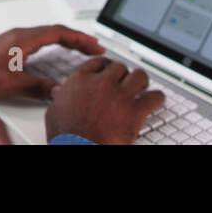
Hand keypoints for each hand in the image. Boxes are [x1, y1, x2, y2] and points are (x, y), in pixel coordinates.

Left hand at [0, 25, 102, 100]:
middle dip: (78, 39)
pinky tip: (56, 55)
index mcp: (23, 39)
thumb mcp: (13, 84)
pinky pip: (39, 41)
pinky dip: (54, 45)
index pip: (59, 33)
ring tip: (81, 50)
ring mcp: (15, 39)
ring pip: (48, 35)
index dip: (80, 39)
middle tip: (94, 48)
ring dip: (66, 42)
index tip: (94, 45)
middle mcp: (20, 35)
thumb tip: (59, 90)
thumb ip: (39, 87)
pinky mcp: (11, 45)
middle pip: (56, 32)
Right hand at [45, 57, 164, 144]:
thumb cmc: (65, 136)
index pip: (98, 63)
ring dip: (141, 81)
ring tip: (142, 87)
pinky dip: (157, 98)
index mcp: (81, 80)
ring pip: (139, 76)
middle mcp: (102, 83)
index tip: (109, 72)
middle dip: (123, 75)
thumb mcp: (54, 111)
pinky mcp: (135, 111)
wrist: (78, 150)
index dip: (106, 67)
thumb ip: (60, 97)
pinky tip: (155, 101)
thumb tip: (59, 93)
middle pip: (119, 68)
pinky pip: (155, 97)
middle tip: (125, 82)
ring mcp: (120, 95)